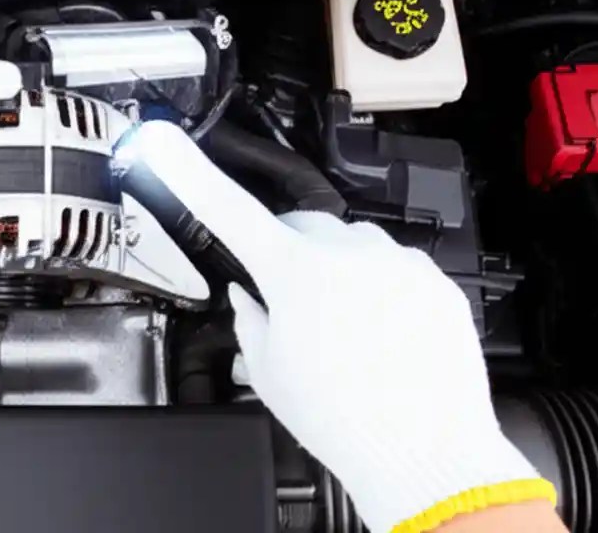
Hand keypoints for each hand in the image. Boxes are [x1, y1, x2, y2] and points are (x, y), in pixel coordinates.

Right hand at [117, 121, 552, 532]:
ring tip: (345, 335)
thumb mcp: (269, 370)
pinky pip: (396, 269)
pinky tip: (381, 340)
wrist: (426, 455)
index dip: (188, 172)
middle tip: (289, 308)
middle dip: (287, 253)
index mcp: (294, 272)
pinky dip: (382, 292)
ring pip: (352, 246)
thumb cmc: (343, 420)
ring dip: (338, 272)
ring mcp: (397, 263)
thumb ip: (251, 317)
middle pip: (299, 228)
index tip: (162, 142)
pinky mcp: (434, 281)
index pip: (226, 208)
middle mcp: (348, 253)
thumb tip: (248, 294)